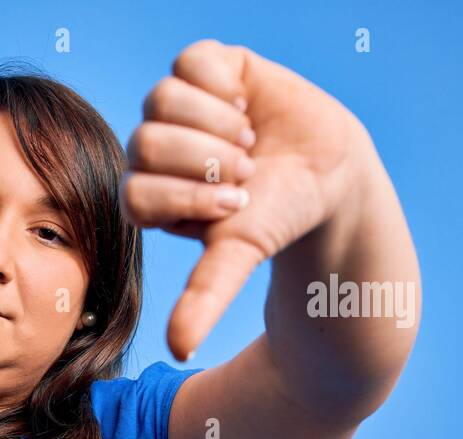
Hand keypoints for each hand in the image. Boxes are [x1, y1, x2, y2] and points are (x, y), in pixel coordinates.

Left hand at [122, 39, 373, 359]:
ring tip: (249, 141)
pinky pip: (191, 64)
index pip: (135, 194)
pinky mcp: (204, 68)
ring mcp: (174, 108)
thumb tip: (178, 350)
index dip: (188, 199)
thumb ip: (204, 297)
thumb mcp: (238, 256)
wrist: (327, 172)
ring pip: (162, 101)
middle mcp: (152, 151)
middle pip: (145, 144)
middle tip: (245, 173)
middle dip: (206, 162)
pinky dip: (225, 86)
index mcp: (147, 196)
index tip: (235, 206)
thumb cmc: (275, 217)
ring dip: (217, 125)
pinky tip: (247, 103)